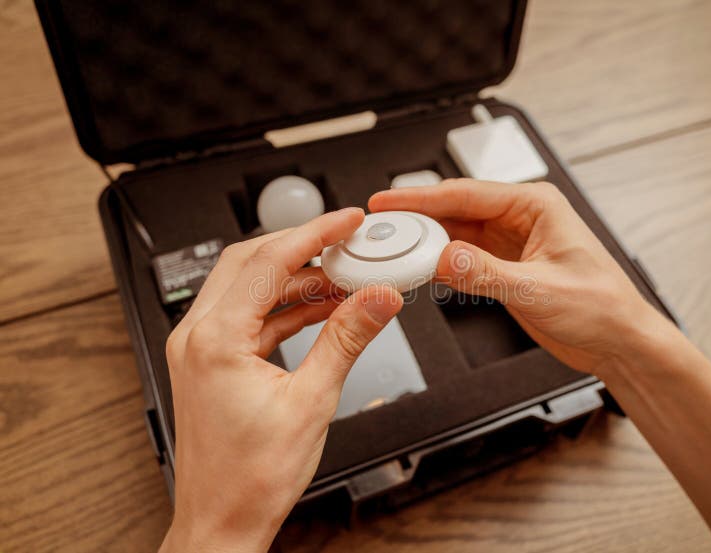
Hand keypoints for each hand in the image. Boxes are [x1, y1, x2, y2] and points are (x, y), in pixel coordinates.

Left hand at [159, 208, 402, 552]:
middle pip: (250, 261)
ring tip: (343, 280)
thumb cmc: (250, 478)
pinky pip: (250, 315)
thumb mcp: (312, 402)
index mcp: (214, 340)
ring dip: (296, 279)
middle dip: (301, 247)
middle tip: (345, 242)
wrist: (221, 522)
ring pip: (249, 286)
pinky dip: (285, 307)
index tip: (346, 220)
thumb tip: (376, 300)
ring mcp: (200, 348)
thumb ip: (347, 340)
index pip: (268, 261)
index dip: (314, 233)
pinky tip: (320, 309)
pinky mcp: (211, 361)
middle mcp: (197, 336)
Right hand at [369, 178, 666, 374]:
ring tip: (394, 249)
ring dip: (426, 242)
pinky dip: (440, 264)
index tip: (389, 201)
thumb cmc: (603, 307)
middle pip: (456, 210)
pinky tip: (421, 268)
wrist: (618, 342)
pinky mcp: (503, 268)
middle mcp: (520, 219)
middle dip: (417, 218)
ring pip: (455, 234)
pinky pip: (462, 259)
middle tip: (381, 227)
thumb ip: (487, 273)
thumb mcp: (540, 289)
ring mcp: (510, 244)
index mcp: (536, 205)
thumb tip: (444, 257)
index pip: (467, 194)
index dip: (422, 198)